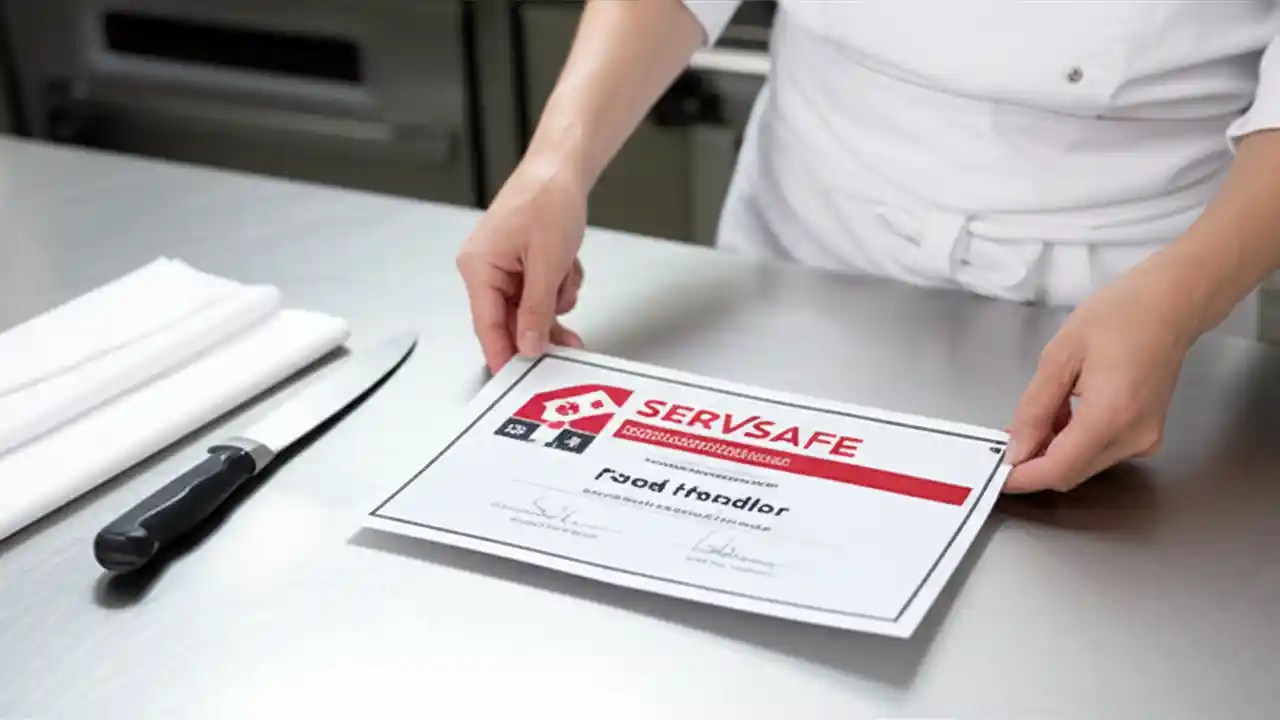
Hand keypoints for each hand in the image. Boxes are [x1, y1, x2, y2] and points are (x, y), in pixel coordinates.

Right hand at [457, 161, 587, 372]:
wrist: (562, 168)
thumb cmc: (548, 200)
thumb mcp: (548, 263)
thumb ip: (537, 310)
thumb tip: (529, 345)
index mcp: (478, 267)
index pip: (487, 325)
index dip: (503, 354)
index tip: (516, 379)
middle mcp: (484, 268)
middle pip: (510, 319)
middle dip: (543, 325)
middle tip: (569, 343)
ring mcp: (502, 265)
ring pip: (530, 306)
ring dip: (555, 299)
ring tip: (567, 275)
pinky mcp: (519, 261)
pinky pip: (540, 290)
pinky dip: (558, 283)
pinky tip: (566, 264)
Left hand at [1005, 260, 1201, 492]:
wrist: (1170, 305)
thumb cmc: (1116, 317)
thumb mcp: (1059, 357)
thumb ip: (1035, 409)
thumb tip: (1016, 450)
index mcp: (1111, 417)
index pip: (1059, 469)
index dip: (1023, 477)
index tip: (995, 474)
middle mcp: (1133, 438)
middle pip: (1071, 473)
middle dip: (1035, 463)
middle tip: (1006, 439)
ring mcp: (1146, 440)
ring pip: (1084, 465)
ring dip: (1054, 450)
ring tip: (1040, 413)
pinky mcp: (1148, 436)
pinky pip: (1101, 452)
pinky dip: (1075, 442)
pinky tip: (1064, 414)